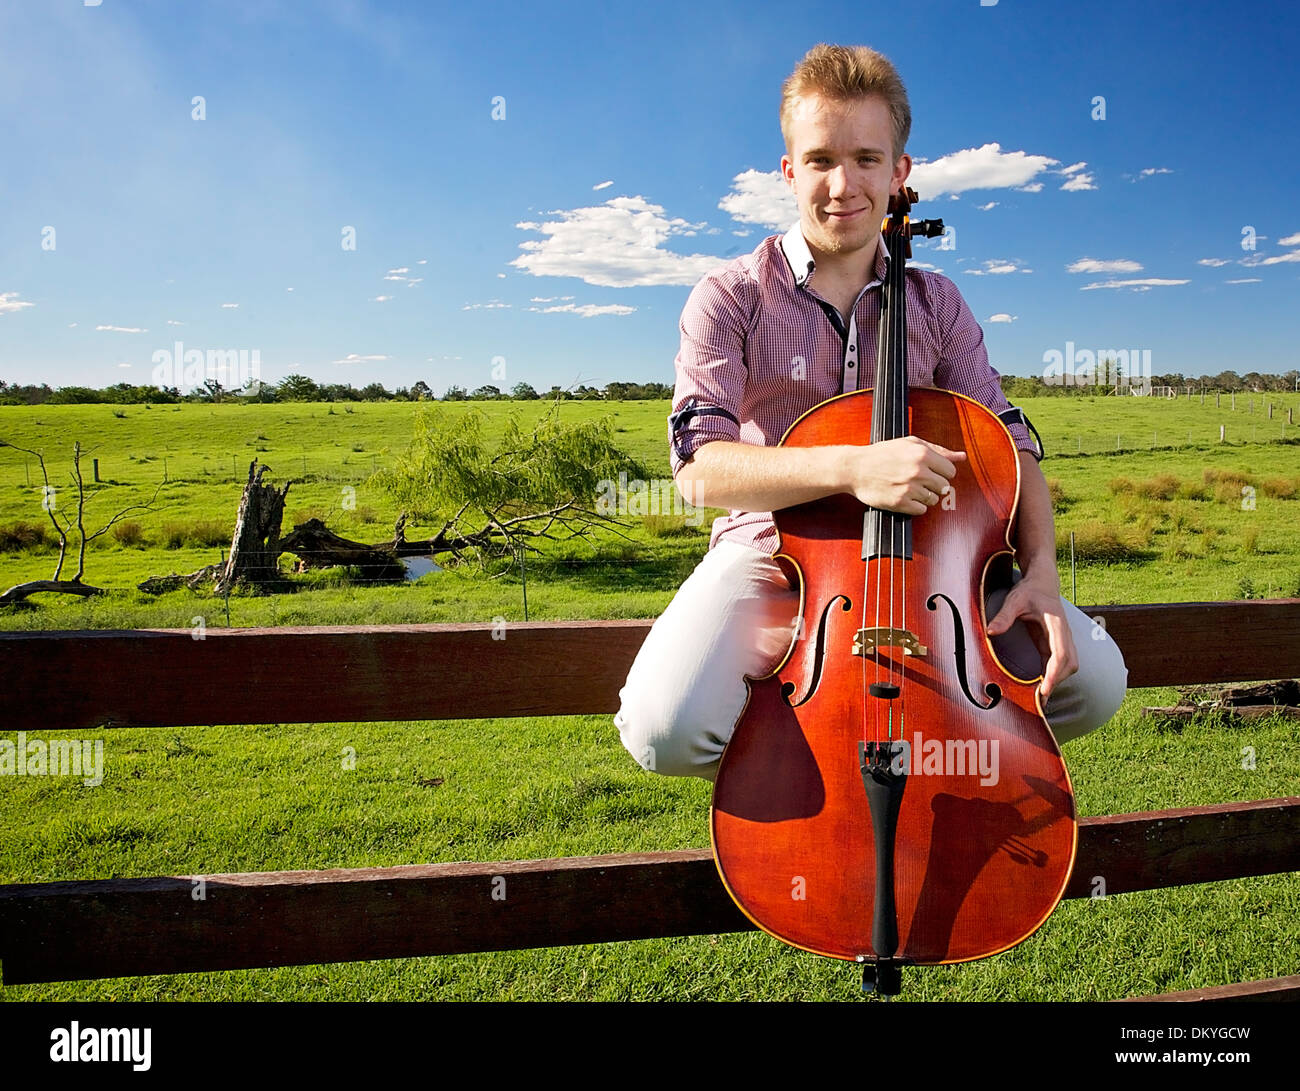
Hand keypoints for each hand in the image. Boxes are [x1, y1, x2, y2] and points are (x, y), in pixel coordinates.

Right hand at [840, 436, 966, 514]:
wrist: (855, 468)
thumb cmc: (882, 454)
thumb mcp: (910, 444)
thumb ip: (939, 450)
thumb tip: (961, 456)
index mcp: (923, 454)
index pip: (950, 471)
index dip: (941, 472)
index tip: (931, 472)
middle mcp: (918, 471)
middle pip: (944, 487)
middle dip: (933, 485)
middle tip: (918, 480)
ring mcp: (909, 488)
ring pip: (933, 500)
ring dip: (924, 496)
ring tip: (908, 487)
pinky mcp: (900, 503)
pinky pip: (921, 510)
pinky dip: (915, 505)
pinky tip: (904, 496)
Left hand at [985, 576, 1078, 701]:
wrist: (1042, 583)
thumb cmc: (1030, 591)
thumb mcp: (1015, 600)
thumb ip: (1004, 616)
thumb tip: (991, 632)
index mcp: (1057, 624)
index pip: (1062, 653)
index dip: (1055, 673)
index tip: (1045, 689)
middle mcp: (1064, 635)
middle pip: (1070, 664)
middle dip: (1056, 681)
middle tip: (1039, 700)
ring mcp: (1062, 641)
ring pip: (1067, 666)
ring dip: (1054, 682)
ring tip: (1038, 700)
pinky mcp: (1054, 645)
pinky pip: (1056, 665)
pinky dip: (1050, 677)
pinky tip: (1039, 690)